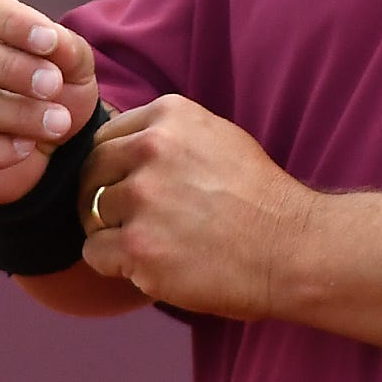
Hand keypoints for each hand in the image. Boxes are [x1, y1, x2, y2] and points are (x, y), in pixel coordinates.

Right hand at [0, 0, 100, 205]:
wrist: (42, 150)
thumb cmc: (44, 90)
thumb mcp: (69, 66)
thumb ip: (67, 49)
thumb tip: (58, 45)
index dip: (12, 22)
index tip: (50, 42)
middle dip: (10, 68)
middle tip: (53, 85)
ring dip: (16, 113)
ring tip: (58, 122)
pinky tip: (27, 147)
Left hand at [78, 95, 317, 318]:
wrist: (291, 248)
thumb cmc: (259, 198)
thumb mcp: (216, 137)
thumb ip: (166, 136)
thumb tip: (120, 148)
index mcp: (169, 116)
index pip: (105, 137)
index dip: (113, 167)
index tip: (131, 187)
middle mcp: (150, 149)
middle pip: (91, 173)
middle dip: (101, 197)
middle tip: (133, 220)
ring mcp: (142, 199)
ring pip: (89, 214)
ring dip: (112, 232)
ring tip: (154, 242)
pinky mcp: (138, 247)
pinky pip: (95, 253)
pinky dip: (115, 263)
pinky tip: (150, 264)